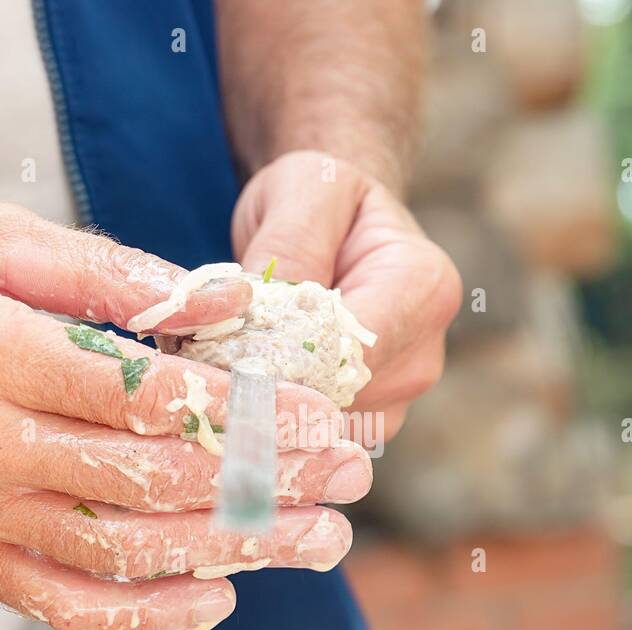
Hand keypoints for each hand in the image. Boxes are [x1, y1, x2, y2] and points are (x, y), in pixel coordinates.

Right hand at [0, 198, 373, 629]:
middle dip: (265, 485)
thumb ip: (111, 273)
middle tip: (350, 485)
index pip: (145, 398)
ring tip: (315, 544)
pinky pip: (55, 600)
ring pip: (117, 552)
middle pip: (149, 481)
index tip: (327, 419)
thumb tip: (226, 303)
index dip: (249, 414)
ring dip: (229, 552)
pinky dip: (140, 611)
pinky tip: (215, 599)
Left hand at [231, 150, 462, 441]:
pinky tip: (248, 388)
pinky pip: (320, 436)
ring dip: (273, 411)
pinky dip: (280, 420)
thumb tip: (272, 313)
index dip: (286, 365)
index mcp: (424, 289)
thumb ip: (292, 246)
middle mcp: (423, 353)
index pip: (353, 353)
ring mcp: (402, 395)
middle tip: (207, 370)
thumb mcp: (305, 190)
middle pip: (342, 400)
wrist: (339, 223)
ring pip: (328, 428)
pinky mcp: (373, 419)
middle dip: (273, 391)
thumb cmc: (323, 198)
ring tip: (227, 371)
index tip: (221, 361)